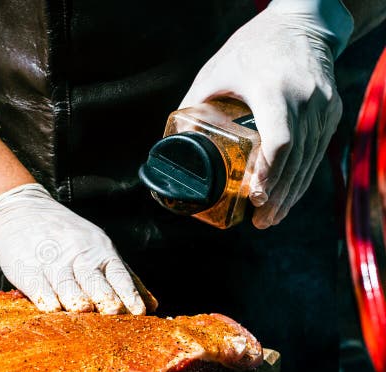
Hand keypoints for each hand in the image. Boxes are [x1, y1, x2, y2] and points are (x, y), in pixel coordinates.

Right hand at [0, 184, 146, 314]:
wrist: (21, 210)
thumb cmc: (65, 234)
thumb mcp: (97, 246)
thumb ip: (123, 276)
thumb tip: (151, 306)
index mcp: (100, 252)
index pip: (119, 276)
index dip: (129, 295)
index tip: (138, 314)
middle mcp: (79, 257)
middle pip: (97, 285)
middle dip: (107, 303)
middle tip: (113, 319)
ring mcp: (52, 263)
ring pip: (69, 290)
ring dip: (78, 305)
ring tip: (83, 315)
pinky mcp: (28, 270)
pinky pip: (40, 291)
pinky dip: (48, 303)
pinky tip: (53, 310)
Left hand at [180, 0, 352, 228]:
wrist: (302, 22)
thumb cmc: (252, 48)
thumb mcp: (215, 71)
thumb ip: (193, 103)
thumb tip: (168, 141)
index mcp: (275, 90)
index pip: (279, 141)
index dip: (268, 173)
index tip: (253, 196)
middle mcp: (306, 99)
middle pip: (295, 159)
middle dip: (277, 195)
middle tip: (259, 220)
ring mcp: (324, 105)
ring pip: (310, 160)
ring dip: (291, 192)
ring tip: (270, 217)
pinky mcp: (332, 110)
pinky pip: (319, 151)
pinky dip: (303, 176)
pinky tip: (288, 195)